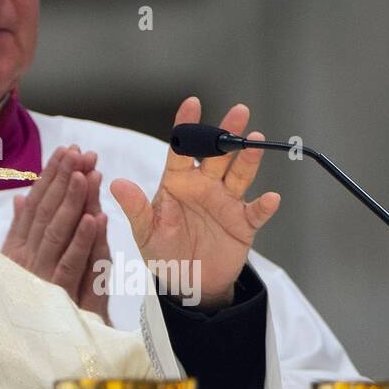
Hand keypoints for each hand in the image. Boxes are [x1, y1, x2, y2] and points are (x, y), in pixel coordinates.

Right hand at [1, 145, 109, 321]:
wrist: (50, 350)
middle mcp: (25, 260)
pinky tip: (96, 218)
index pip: (35, 204)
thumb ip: (24, 230)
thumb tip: (20, 196)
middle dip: (63, 179)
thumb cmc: (40, 304)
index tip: (67, 151)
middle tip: (80, 153)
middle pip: (46, 212)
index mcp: (17, 249)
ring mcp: (40, 277)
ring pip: (58, 232)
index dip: (51, 176)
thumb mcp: (27, 265)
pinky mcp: (58, 296)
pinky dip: (83, 239)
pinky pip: (71, 263)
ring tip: (87, 174)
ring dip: (73, 202)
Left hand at [110, 97, 279, 308]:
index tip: (192, 104)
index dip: (187, 126)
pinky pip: (256, 212)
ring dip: (248, 160)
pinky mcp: (243, 224)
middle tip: (238, 111)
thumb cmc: (164, 254)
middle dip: (226, 132)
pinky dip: (264, 206)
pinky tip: (270, 198)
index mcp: (178, 183)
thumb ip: (136, 208)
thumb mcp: (146, 233)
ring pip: (239, 175)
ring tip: (256, 140)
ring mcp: (226, 203)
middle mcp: (204, 187)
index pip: (181, 150)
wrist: (188, 285)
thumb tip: (117, 184)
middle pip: (217, 154)